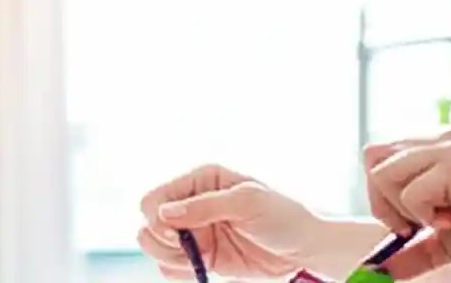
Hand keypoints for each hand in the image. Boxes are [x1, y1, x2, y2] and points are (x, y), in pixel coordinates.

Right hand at [137, 163, 324, 279]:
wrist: (303, 248)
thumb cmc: (283, 215)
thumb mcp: (249, 202)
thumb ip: (206, 206)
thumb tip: (165, 213)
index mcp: (203, 179)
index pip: (154, 199)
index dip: (158, 219)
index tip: (180, 234)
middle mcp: (193, 203)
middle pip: (147, 225)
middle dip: (165, 242)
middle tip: (197, 248)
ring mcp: (195, 230)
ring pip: (154, 248)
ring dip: (173, 258)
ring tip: (206, 256)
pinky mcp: (200, 255)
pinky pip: (169, 267)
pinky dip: (181, 272)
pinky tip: (207, 266)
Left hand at [364, 130, 450, 279]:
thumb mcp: (444, 244)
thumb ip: (411, 251)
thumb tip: (375, 270)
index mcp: (438, 148)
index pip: (379, 156)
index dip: (382, 195)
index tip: (409, 225)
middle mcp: (441, 140)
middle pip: (373, 156)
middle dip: (381, 199)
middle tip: (414, 227)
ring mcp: (449, 148)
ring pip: (382, 171)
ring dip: (398, 208)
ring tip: (435, 223)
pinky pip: (408, 192)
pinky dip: (421, 217)